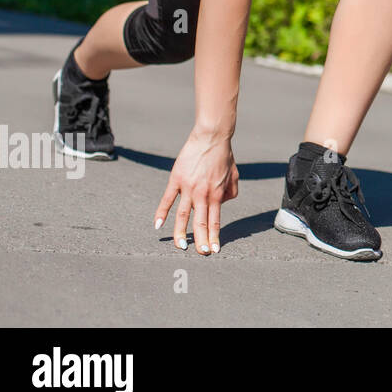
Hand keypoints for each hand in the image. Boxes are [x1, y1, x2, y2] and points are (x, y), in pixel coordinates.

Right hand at [154, 127, 238, 254]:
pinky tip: (157, 226)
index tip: (213, 250)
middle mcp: (203, 194)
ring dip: (181, 233)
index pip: (215, 221)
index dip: (214, 237)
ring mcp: (188, 188)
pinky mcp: (176, 179)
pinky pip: (167, 199)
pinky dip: (161, 213)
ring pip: (183, 216)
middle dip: (201, 241)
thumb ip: (230, 192)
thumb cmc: (224, 156)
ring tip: (181, 246)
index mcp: (217, 195)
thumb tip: (222, 203)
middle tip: (201, 254)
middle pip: (200, 223)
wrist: (212, 137)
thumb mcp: (233, 176)